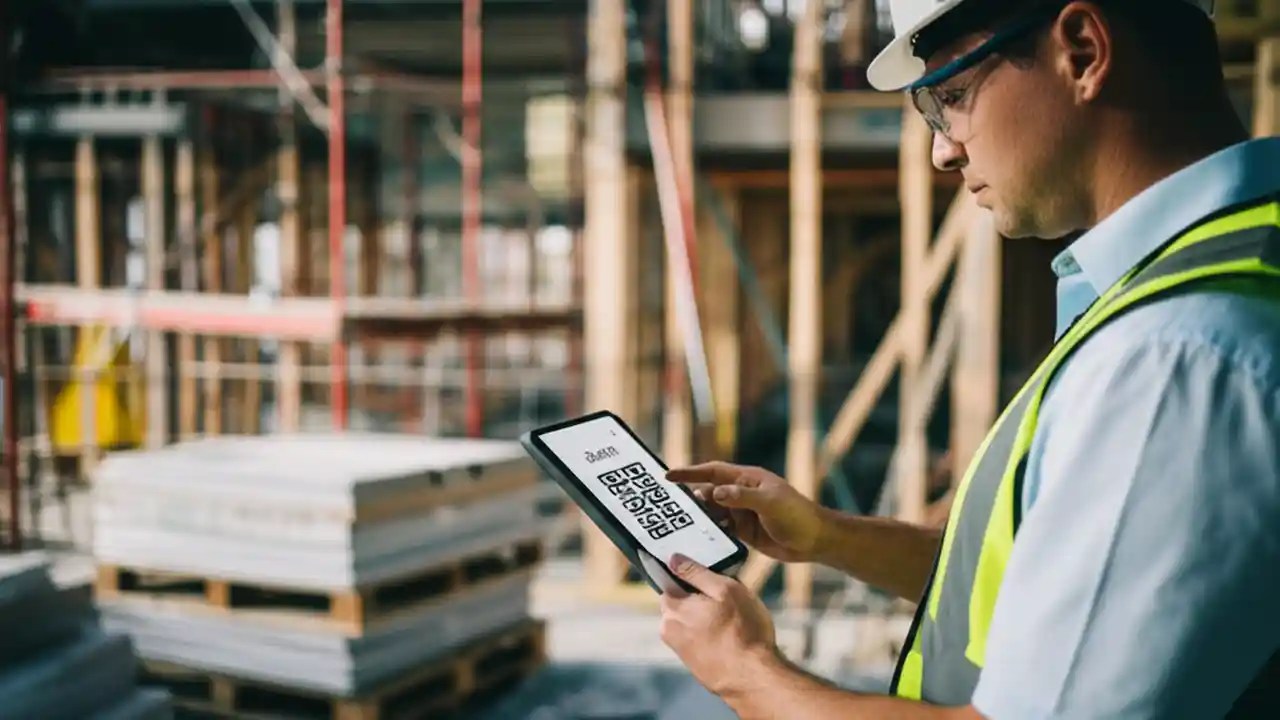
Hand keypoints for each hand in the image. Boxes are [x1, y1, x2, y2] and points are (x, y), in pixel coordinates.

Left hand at [659, 553, 782, 698]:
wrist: (750, 678)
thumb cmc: (742, 631)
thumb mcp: (726, 590)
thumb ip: (696, 573)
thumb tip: (673, 558)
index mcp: (673, 606)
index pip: (668, 581)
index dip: (687, 577)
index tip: (705, 579)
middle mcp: (668, 628)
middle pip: (678, 602)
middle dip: (696, 599)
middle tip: (724, 601)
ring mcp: (678, 648)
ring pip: (687, 622)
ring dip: (702, 619)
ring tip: (729, 622)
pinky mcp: (691, 664)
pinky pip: (695, 640)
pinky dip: (706, 636)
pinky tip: (727, 638)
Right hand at [667, 461, 826, 562]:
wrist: (815, 540)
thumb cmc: (798, 515)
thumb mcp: (771, 504)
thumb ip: (743, 497)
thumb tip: (715, 492)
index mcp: (748, 479)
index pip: (713, 472)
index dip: (690, 473)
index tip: (668, 476)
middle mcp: (741, 493)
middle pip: (709, 493)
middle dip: (690, 498)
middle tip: (668, 507)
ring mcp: (742, 512)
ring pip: (713, 513)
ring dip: (699, 518)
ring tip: (678, 526)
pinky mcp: (744, 531)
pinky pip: (721, 530)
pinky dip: (709, 533)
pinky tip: (697, 540)